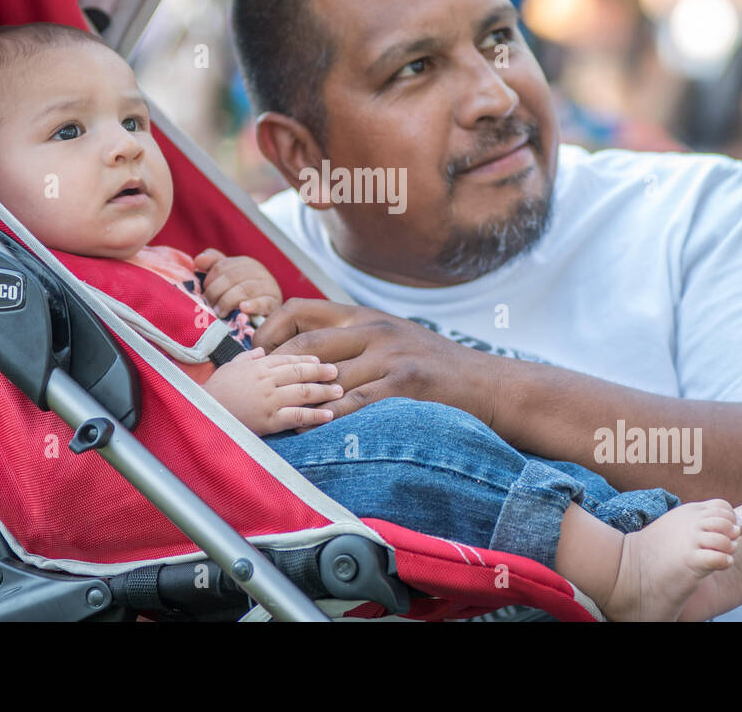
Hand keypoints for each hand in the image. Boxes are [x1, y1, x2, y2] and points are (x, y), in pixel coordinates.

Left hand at [194, 249, 282, 318]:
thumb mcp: (228, 280)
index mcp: (246, 263)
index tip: (203, 293)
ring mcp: (269, 287)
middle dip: (216, 292)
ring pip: (244, 289)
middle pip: (232, 277)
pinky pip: (262, 302)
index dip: (209, 281)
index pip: (222, 267)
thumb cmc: (243, 299)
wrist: (268, 318)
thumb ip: (213, 265)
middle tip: (209, 306)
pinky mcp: (274, 304)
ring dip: (227, 301)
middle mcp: (259, 272)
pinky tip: (242, 309)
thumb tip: (198, 260)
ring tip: (220, 313)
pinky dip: (252, 305)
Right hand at [202, 347, 343, 435]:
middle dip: (320, 371)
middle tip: (336, 371)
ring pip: (303, 392)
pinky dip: (315, 415)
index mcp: (257, 366)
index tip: (318, 360)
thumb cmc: (215, 391)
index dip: (305, 359)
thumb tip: (261, 351)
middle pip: (300, 373)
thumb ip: (247, 358)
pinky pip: (298, 415)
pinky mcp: (270, 420)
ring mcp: (269, 400)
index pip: (287, 358)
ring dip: (323, 391)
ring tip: (339, 391)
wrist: (203, 413)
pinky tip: (329, 414)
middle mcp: (266, 380)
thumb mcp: (229, 368)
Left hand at [252, 298, 496, 423]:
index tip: (255, 356)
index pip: (300, 309)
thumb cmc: (433, 365)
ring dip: (296, 400)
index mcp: (364, 315)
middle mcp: (373, 329)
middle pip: (304, 345)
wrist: (485, 383)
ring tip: (274, 417)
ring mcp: (389, 356)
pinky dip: (326, 419)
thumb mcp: (392, 337)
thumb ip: (352, 339)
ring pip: (325, 378)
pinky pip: (353, 404)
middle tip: (257, 393)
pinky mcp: (404, 385)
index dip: (269, 332)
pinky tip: (309, 431)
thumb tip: (302, 357)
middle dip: (274, 371)